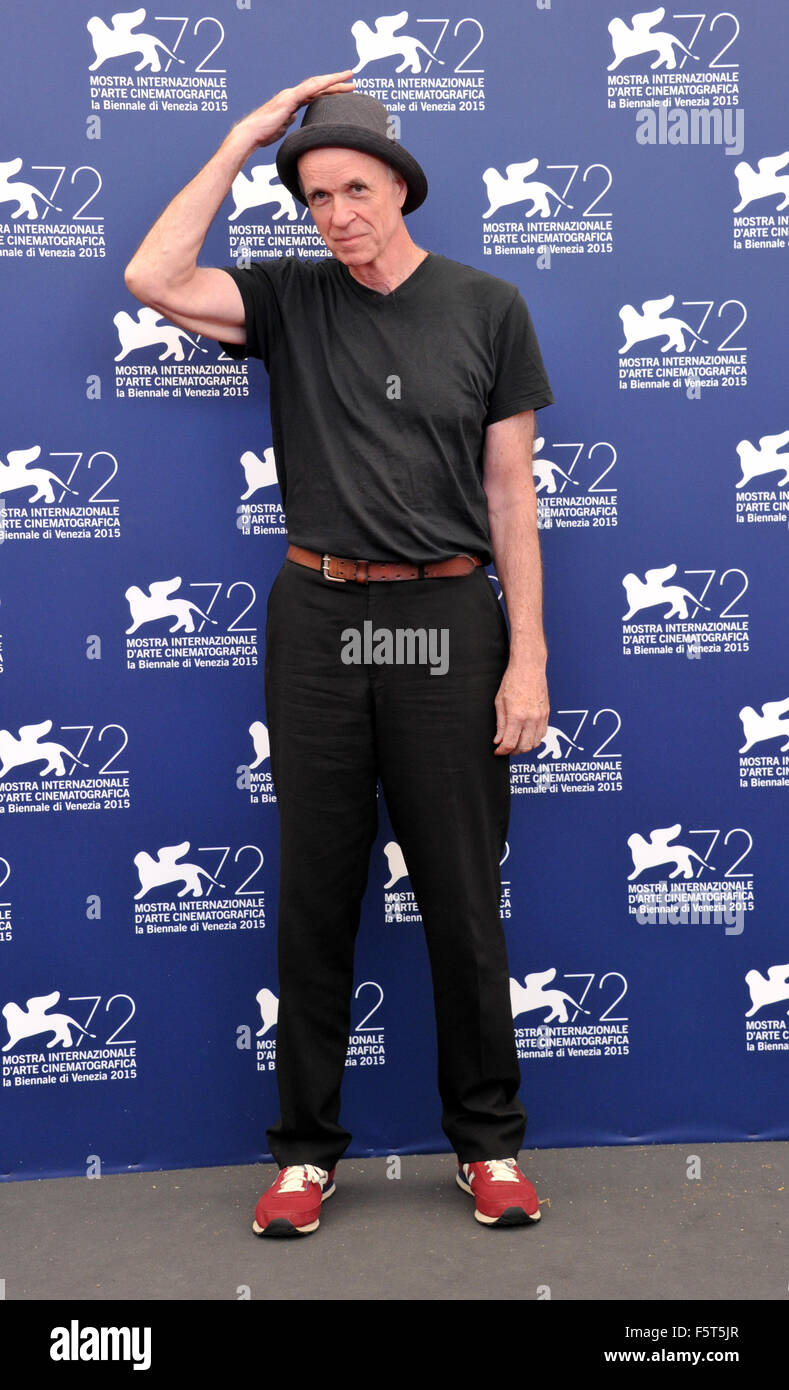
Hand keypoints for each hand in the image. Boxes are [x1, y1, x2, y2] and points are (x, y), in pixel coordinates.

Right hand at [235, 70, 355, 148]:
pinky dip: (320, 85)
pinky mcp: (288, 100)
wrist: (251, 134)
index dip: (330, 91)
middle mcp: (293, 94)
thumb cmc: (264, 133)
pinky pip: (307, 90)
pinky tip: (331, 82)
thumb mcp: (281, 126)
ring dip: (333, 81)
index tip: (344, 91)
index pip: (315, 94)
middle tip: (353, 82)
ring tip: (349, 78)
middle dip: (336, 84)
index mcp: (292, 101)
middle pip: (318, 86)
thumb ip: (289, 119)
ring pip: (315, 84)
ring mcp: (290, 95)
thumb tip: (295, 118)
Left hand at [492, 661, 548, 754]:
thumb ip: (500, 724)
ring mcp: (541, 717)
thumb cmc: (513, 681)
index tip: (497, 751)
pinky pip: (542, 734)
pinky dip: (534, 739)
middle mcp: (531, 719)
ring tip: (515, 742)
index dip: (502, 751)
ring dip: (525, 747)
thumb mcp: (499, 702)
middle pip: (524, 747)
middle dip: (513, 751)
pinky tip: (526, 735)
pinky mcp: (547, 714)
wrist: (529, 667)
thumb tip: (498, 740)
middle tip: (506, 748)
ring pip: (535, 743)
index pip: (509, 743)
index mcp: (517, 716)